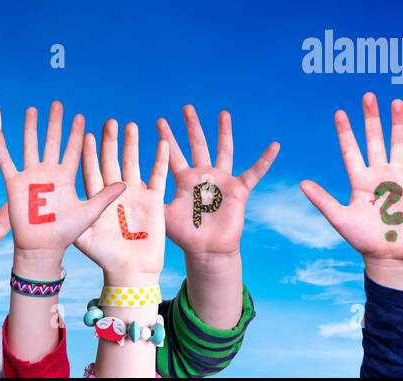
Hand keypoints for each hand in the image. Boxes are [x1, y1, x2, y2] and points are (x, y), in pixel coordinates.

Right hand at [0, 102, 124, 258]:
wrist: (42, 248)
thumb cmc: (66, 234)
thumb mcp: (89, 212)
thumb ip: (106, 197)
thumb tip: (127, 183)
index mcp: (66, 177)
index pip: (72, 149)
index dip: (76, 133)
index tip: (79, 116)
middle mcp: (48, 173)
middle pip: (52, 141)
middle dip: (54, 123)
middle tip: (57, 104)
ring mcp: (30, 177)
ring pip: (30, 146)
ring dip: (30, 128)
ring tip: (32, 109)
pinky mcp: (14, 184)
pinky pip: (6, 162)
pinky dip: (1, 147)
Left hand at [73, 120, 168, 284]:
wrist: (131, 271)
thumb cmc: (105, 257)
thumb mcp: (85, 238)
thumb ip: (75, 219)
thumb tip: (57, 204)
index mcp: (96, 200)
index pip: (90, 171)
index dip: (88, 153)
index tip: (85, 134)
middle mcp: (115, 194)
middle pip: (111, 162)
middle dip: (110, 142)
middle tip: (109, 122)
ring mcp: (135, 195)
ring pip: (132, 163)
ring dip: (131, 145)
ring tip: (130, 125)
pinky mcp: (153, 200)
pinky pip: (158, 176)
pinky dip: (160, 160)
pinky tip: (162, 142)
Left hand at [160, 105, 278, 255]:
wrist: (207, 250)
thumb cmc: (184, 235)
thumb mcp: (162, 214)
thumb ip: (150, 197)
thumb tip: (128, 185)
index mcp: (185, 180)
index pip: (173, 154)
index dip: (167, 138)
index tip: (159, 120)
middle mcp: (203, 176)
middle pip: (198, 145)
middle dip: (192, 127)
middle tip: (186, 107)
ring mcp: (222, 181)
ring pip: (224, 150)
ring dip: (224, 132)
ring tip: (222, 113)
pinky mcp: (238, 190)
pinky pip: (255, 173)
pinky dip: (265, 160)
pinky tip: (274, 146)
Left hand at [301, 92, 402, 290]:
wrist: (388, 255)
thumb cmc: (362, 239)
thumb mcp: (339, 218)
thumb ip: (322, 199)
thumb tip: (302, 183)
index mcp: (359, 180)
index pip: (351, 150)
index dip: (346, 132)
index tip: (339, 113)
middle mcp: (379, 174)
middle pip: (375, 140)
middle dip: (371, 119)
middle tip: (368, 96)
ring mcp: (399, 179)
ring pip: (399, 144)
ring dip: (398, 124)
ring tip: (396, 102)